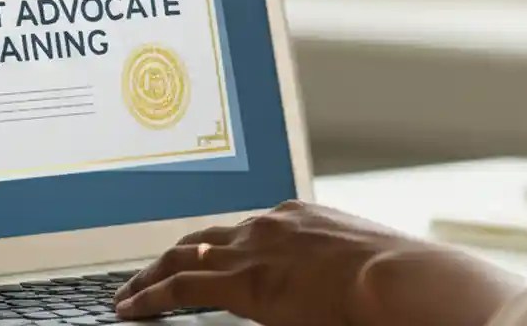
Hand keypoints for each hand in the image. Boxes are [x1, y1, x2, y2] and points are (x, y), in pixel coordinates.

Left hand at [113, 200, 521, 325]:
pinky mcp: (240, 282)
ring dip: (150, 274)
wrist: (397, 279)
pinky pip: (179, 288)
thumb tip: (341, 290)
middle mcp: (268, 224)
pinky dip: (149, 297)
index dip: (217, 244)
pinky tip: (129, 310)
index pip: (243, 228)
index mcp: (298, 217)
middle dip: (173, 254)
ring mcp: (251, 249)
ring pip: (181, 256)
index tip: (203, 256)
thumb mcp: (361, 265)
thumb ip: (339, 271)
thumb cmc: (395, 279)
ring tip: (129, 293)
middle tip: (149, 272)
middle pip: (204, 236)